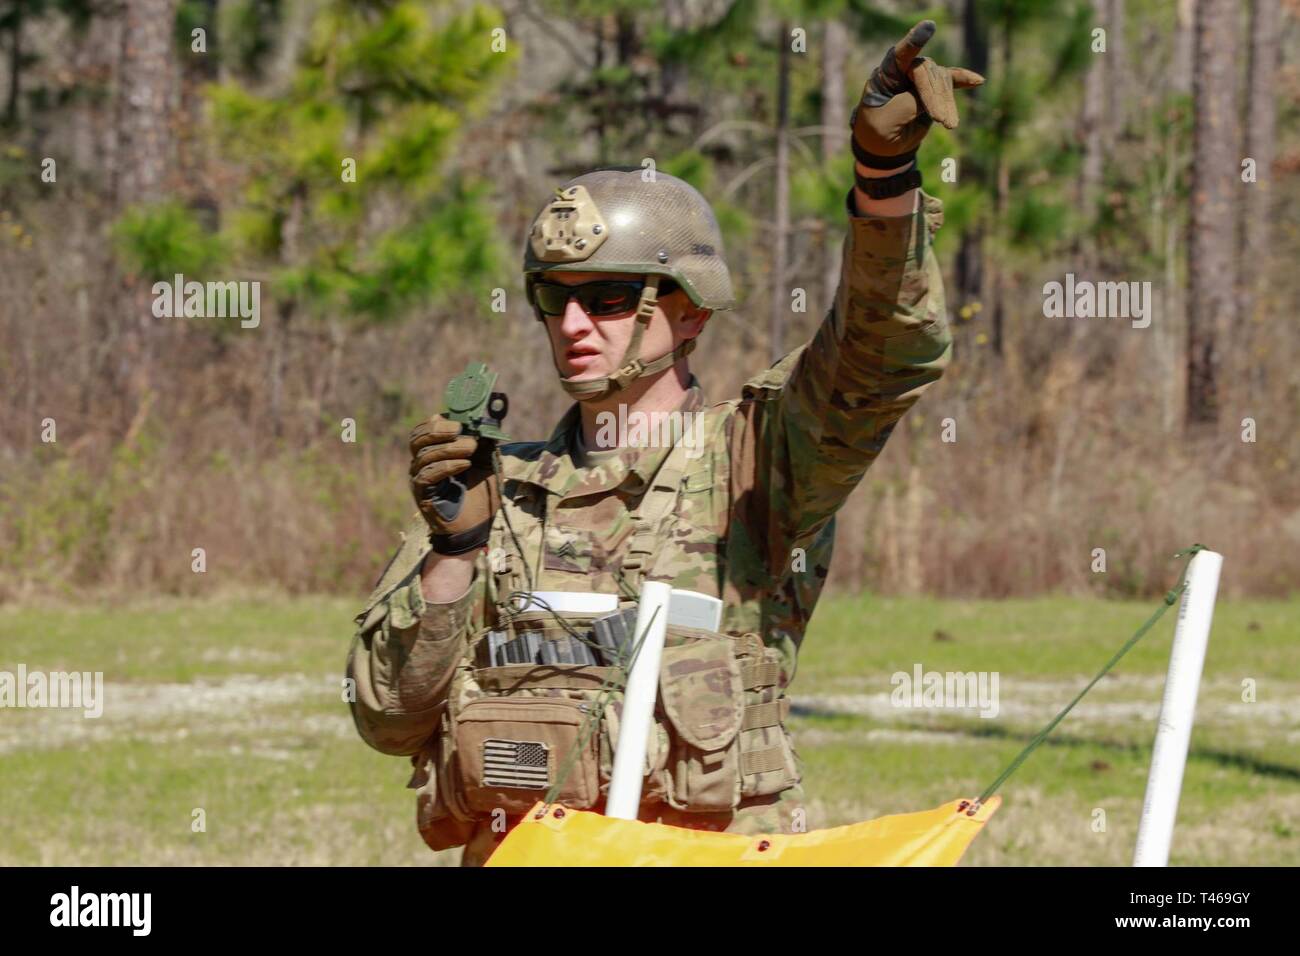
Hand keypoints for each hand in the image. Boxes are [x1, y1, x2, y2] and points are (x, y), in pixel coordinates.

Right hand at [409, 416, 500, 554]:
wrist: (476, 527)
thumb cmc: (481, 495)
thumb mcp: (488, 463)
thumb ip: (485, 442)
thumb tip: (488, 420)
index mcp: (434, 452)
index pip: (424, 429)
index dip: (438, 421)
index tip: (460, 420)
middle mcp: (422, 463)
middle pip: (417, 438)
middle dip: (439, 430)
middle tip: (461, 430)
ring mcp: (419, 478)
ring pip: (424, 455)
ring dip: (450, 448)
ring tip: (471, 448)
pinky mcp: (422, 494)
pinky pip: (427, 475)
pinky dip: (447, 466)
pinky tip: (466, 465)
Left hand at [852, 20, 983, 168]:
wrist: (884, 150)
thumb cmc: (878, 133)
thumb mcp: (889, 120)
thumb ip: (909, 103)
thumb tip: (933, 92)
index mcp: (885, 76)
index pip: (900, 55)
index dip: (915, 41)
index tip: (930, 26)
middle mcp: (903, 72)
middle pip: (927, 72)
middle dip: (935, 96)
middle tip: (940, 120)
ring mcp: (919, 80)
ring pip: (941, 81)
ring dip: (947, 102)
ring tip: (949, 124)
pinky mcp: (932, 91)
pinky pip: (950, 82)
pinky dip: (963, 81)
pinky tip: (978, 81)